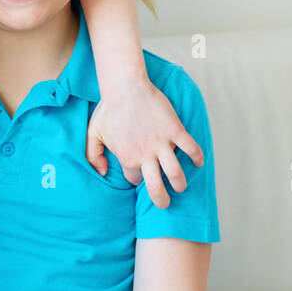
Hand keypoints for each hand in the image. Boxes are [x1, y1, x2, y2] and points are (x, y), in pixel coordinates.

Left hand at [85, 78, 204, 208]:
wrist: (125, 86)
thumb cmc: (109, 109)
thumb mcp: (93, 133)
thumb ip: (93, 156)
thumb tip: (103, 172)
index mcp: (127, 158)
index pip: (134, 180)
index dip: (137, 179)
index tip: (140, 175)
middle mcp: (145, 155)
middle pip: (156, 188)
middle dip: (161, 200)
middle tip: (164, 203)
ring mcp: (161, 143)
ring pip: (175, 173)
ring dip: (180, 184)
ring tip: (180, 186)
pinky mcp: (174, 130)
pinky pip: (191, 147)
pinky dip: (197, 157)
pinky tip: (198, 161)